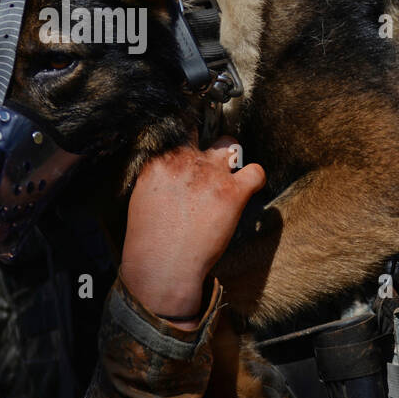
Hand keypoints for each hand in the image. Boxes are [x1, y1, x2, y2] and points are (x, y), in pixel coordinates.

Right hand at [118, 136, 265, 326]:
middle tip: (213, 163)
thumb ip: (160, 176)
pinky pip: (255, 172)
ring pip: (231, 144)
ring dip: (233, 157)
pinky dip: (256, 178)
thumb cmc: (150, 240)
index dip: (189, 139)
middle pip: (205, 133)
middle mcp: (184, 160)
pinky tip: (249, 188)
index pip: (179, 131)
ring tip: (230, 174)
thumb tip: (173, 172)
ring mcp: (210, 174)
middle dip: (211, 144)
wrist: (163, 265)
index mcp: (158, 161)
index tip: (194, 146)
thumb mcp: (142, 196)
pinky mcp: (232, 192)